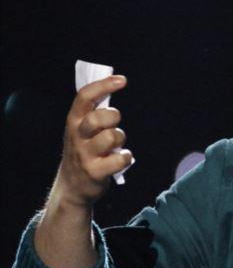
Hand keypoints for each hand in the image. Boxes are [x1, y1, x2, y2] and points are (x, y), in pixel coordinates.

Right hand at [54, 75, 132, 208]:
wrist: (72, 187)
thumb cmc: (84, 151)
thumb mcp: (82, 129)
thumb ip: (94, 111)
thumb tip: (115, 84)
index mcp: (74, 122)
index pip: (84, 97)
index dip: (103, 86)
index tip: (122, 80)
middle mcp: (77, 136)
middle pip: (98, 118)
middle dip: (112, 117)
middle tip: (113, 125)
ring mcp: (84, 155)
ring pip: (111, 137)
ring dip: (120, 139)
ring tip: (115, 146)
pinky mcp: (95, 172)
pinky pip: (120, 159)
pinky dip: (125, 158)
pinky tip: (120, 159)